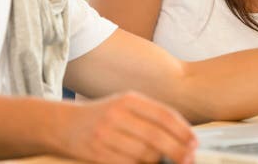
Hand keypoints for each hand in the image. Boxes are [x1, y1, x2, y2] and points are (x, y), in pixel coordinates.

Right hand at [61, 91, 196, 163]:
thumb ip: (150, 117)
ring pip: (144, 154)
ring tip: (165, 163)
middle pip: (156, 137)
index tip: (194, 143)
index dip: (182, 130)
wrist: (63, 124)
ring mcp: (106, 135)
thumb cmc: (102, 116)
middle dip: (177, 150)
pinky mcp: (98, 154)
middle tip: (189, 159)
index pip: (163, 114)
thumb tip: (182, 137)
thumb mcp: (124, 106)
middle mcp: (117, 114)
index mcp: (128, 99)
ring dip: (159, 162)